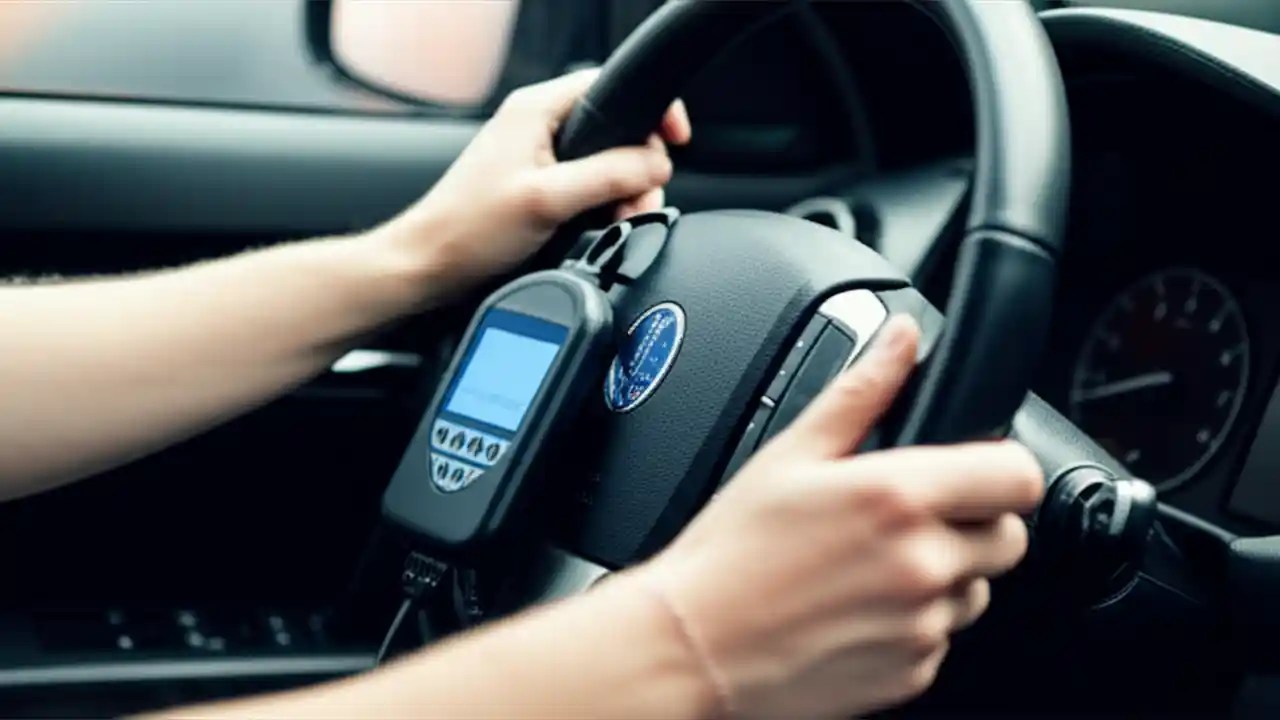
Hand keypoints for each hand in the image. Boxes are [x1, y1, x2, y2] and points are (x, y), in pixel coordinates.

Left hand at [376, 68, 690, 301]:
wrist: (430, 267)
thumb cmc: (467, 230)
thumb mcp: (548, 199)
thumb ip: (608, 176)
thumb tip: (657, 164)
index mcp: (537, 109)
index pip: (613, 86)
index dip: (652, 112)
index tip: (675, 140)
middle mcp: (539, 125)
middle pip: (618, 130)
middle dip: (639, 168)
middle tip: (636, 204)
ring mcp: (539, 157)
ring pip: (607, 162)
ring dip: (623, 193)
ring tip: (615, 223)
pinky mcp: (539, 187)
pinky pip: (589, 186)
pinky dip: (603, 206)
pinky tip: (597, 228)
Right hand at [626, 316, 1044, 718]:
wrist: (695, 650)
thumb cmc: (730, 554)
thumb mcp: (789, 455)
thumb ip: (862, 392)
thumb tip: (902, 339)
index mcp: (899, 496)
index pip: (1018, 477)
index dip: (1002, 468)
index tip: (975, 472)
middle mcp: (922, 564)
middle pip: (1008, 539)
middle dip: (974, 525)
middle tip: (910, 522)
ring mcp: (921, 626)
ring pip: (975, 593)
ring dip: (944, 579)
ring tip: (870, 571)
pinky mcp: (911, 675)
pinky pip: (941, 642)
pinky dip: (913, 628)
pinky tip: (856, 613)